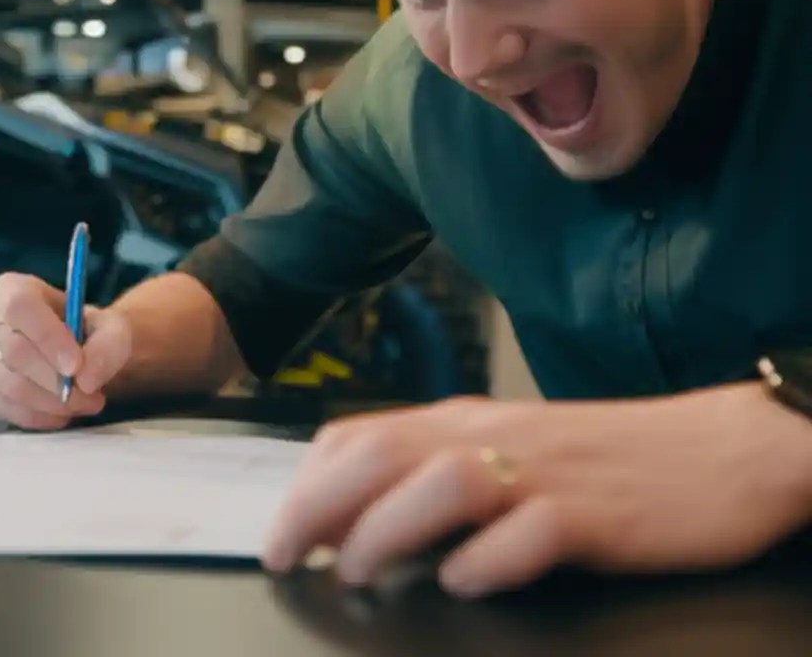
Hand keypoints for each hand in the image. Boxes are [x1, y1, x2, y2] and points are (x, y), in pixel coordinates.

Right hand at [0, 272, 131, 429]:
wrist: (72, 355)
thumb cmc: (87, 333)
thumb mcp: (111, 329)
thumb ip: (108, 346)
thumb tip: (86, 378)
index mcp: (12, 288)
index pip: (20, 307)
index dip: (48, 338)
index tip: (77, 366)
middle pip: (13, 352)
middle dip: (56, 381)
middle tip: (91, 396)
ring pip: (9, 385)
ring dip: (52, 403)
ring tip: (84, 404)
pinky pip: (4, 409)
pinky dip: (39, 417)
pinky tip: (61, 413)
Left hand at [262, 383, 811, 597]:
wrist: (722, 448)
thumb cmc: (607, 457)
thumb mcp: (508, 449)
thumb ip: (437, 470)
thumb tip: (358, 518)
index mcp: (467, 420)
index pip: (362, 435)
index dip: (306, 484)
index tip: (280, 532)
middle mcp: (495, 437)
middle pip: (384, 453)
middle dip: (318, 505)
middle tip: (288, 556)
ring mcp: (547, 472)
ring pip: (445, 481)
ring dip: (389, 528)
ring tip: (360, 571)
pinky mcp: (599, 512)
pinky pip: (534, 530)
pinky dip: (490, 559)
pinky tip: (467, 582)